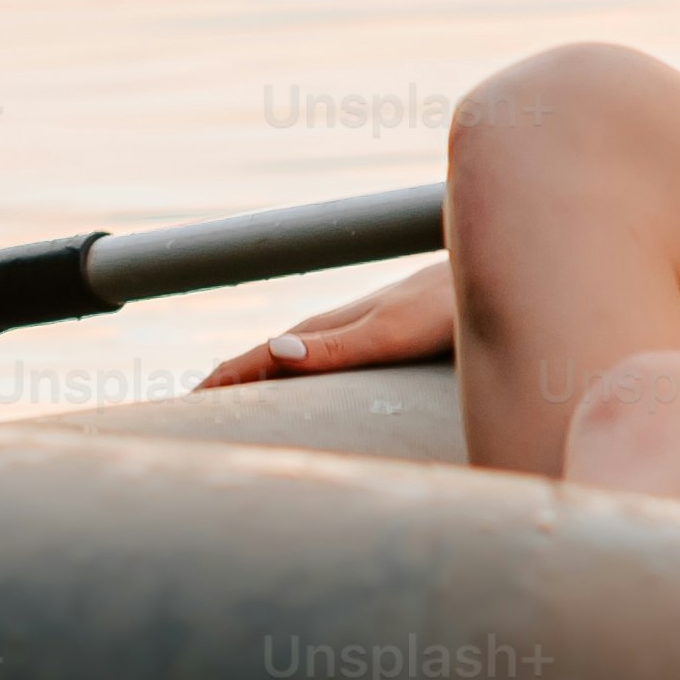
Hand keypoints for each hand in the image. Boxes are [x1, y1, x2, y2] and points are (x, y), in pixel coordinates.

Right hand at [196, 258, 452, 390]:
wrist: (494, 269)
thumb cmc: (448, 307)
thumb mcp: (392, 334)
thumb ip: (338, 348)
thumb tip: (274, 352)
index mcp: (327, 331)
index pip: (259, 358)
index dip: (223, 383)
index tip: (185, 407)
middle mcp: (336, 327)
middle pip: (269, 357)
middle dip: (232, 382)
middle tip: (195, 411)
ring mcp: (359, 329)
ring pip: (295, 357)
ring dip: (262, 378)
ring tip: (237, 402)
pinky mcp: (383, 334)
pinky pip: (324, 359)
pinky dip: (299, 374)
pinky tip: (310, 382)